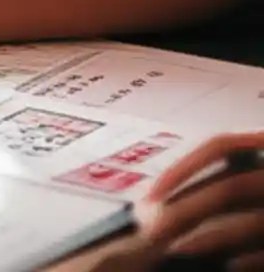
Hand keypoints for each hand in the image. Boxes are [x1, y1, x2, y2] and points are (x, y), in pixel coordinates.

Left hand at [136, 132, 263, 268]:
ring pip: (253, 221)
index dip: (184, 168)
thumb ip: (228, 173)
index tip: (151, 194)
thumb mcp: (251, 166)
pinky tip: (228, 265)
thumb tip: (163, 200)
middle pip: (230, 188)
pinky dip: (250, 258)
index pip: (223, 146)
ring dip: (211, 238)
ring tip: (177, 249)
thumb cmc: (259, 181)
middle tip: (151, 230)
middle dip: (187, 210)